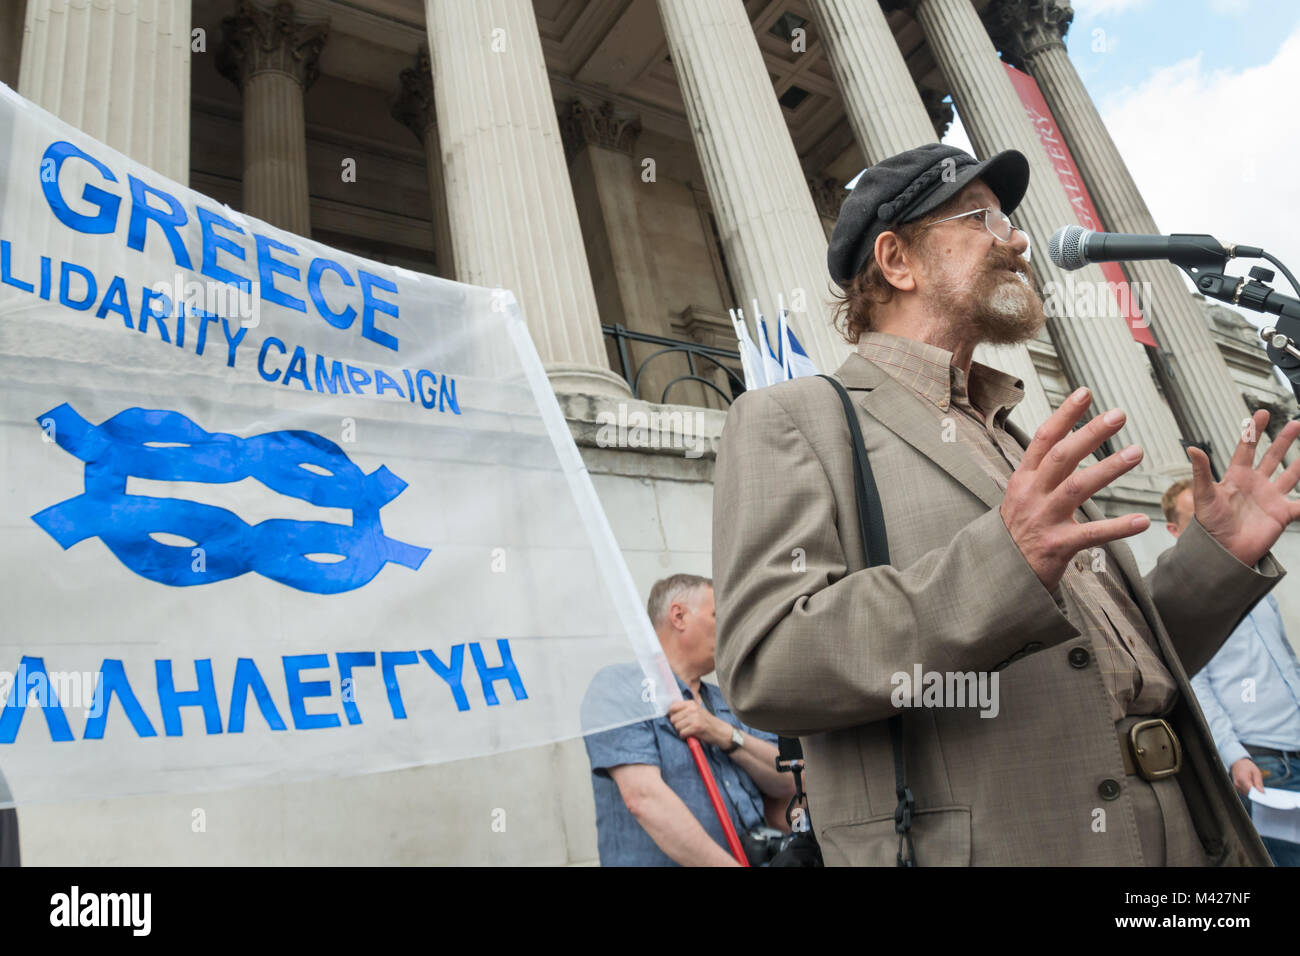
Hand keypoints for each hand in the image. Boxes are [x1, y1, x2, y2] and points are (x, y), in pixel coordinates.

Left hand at [668, 700, 730, 747]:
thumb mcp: (696, 711)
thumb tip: (669, 713)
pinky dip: (684, 736)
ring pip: (676, 726)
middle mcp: (692, 709)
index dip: (672, 715)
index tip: (677, 719)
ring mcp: (694, 717)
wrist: (719, 730)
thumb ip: (684, 710)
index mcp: (691, 703)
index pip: (672, 707)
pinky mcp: (696, 727)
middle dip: (676, 725)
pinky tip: (690, 735)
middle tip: (684, 727)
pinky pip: (682, 733)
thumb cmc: (706, 722)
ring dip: (680, 731)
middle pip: (673, 718)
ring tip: (688, 730)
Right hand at [1001, 387, 1150, 591]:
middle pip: (1063, 457)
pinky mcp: (1057, 546)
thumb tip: (1065, 441)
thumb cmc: (1019, 530)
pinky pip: (1091, 534)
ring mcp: (1043, 520)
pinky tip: (1141, 521)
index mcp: (1024, 479)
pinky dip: (1117, 528)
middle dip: (1091, 433)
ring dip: (1109, 468)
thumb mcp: (1021, 496)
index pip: (1044, 439)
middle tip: (1119, 414)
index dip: (1065, 415)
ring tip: (1136, 451)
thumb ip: (1042, 472)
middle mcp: (1032, 495)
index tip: (1085, 393)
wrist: (1000, 574)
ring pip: (1077, 488)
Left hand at [1186, 410, 1299, 567]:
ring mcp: (1270, 498)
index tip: (1261, 413)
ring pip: (1291, 475)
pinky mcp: (1282, 514)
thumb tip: (1191, 448)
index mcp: (1236, 476)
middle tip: (1296, 423)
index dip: (1253, 431)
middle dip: (1283, 440)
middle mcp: (1255, 484)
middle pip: (1273, 457)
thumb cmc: (1209, 525)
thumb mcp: (1204, 495)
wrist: (1222, 552)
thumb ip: (1201, 472)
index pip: (1247, 448)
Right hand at [1230, 757, 1264, 795]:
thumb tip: (1262, 793)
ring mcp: (1236, 786)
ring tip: (1259, 788)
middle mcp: (1238, 784)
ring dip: (1253, 793)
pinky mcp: (1237, 788)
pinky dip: (1250, 791)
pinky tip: (1254, 787)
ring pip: (1247, 794)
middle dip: (1257, 794)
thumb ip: (1259, 783)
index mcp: (1242, 779)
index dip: (1258, 794)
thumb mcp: (1256, 772)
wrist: (1238, 762)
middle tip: (1265, 794)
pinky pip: (1245, 792)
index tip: (1265, 796)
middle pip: (1249, 794)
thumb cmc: (1248, 766)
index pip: (1251, 791)